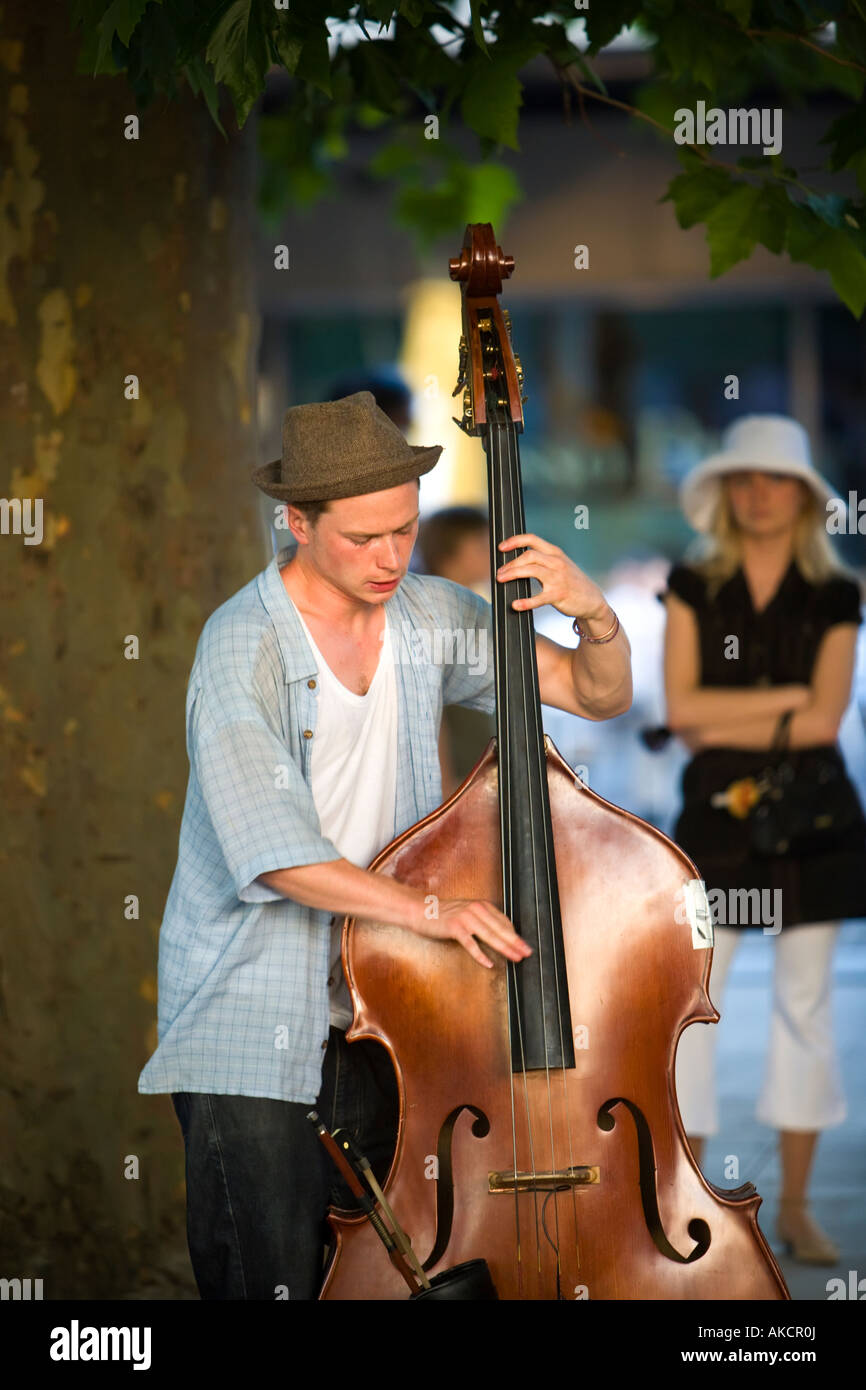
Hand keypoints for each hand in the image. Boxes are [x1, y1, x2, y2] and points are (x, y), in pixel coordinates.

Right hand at [410, 897, 532, 968]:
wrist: (420, 910)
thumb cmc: (444, 915)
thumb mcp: (467, 913)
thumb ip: (483, 920)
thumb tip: (500, 935)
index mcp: (481, 906)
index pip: (504, 922)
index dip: (515, 935)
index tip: (524, 946)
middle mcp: (476, 909)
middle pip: (500, 929)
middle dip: (516, 942)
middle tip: (527, 953)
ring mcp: (465, 918)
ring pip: (489, 935)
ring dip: (504, 948)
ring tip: (515, 957)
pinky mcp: (454, 927)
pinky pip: (470, 944)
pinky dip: (480, 955)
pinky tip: (488, 963)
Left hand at [496, 533, 609, 624]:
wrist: (593, 600)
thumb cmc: (572, 583)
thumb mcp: (560, 565)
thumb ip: (543, 561)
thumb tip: (516, 563)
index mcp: (555, 553)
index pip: (532, 539)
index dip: (515, 541)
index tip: (501, 547)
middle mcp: (557, 562)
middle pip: (529, 555)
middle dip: (511, 563)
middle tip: (500, 572)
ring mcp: (558, 578)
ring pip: (531, 570)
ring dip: (513, 573)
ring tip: (501, 580)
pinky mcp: (559, 595)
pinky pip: (539, 598)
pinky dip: (526, 602)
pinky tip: (516, 605)